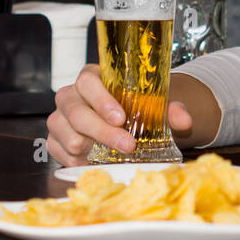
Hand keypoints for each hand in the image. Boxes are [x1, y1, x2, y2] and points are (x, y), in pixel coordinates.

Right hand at [46, 64, 194, 166]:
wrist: (130, 124)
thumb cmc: (139, 109)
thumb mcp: (157, 106)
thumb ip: (172, 110)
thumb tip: (184, 120)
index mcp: (92, 78)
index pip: (88, 81)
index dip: (101, 99)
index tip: (121, 118)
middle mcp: (71, 95)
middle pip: (76, 110)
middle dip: (102, 130)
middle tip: (127, 145)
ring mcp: (60, 117)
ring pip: (63, 130)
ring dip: (87, 146)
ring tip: (109, 154)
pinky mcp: (55, 139)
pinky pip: (56, 149)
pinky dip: (75, 159)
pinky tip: (93, 162)